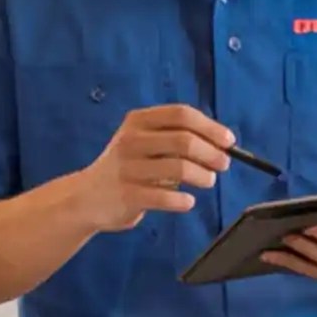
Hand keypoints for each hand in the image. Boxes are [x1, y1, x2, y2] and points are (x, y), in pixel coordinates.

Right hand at [75, 104, 233, 232]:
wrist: (87, 197)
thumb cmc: (127, 167)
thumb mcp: (144, 142)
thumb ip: (176, 139)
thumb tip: (220, 144)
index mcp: (137, 121)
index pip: (181, 115)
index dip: (210, 127)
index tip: (229, 140)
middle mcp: (131, 140)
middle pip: (184, 140)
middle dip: (211, 153)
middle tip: (223, 164)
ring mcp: (127, 168)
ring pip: (179, 168)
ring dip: (203, 176)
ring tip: (207, 181)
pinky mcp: (127, 195)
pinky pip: (167, 197)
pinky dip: (184, 200)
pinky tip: (187, 201)